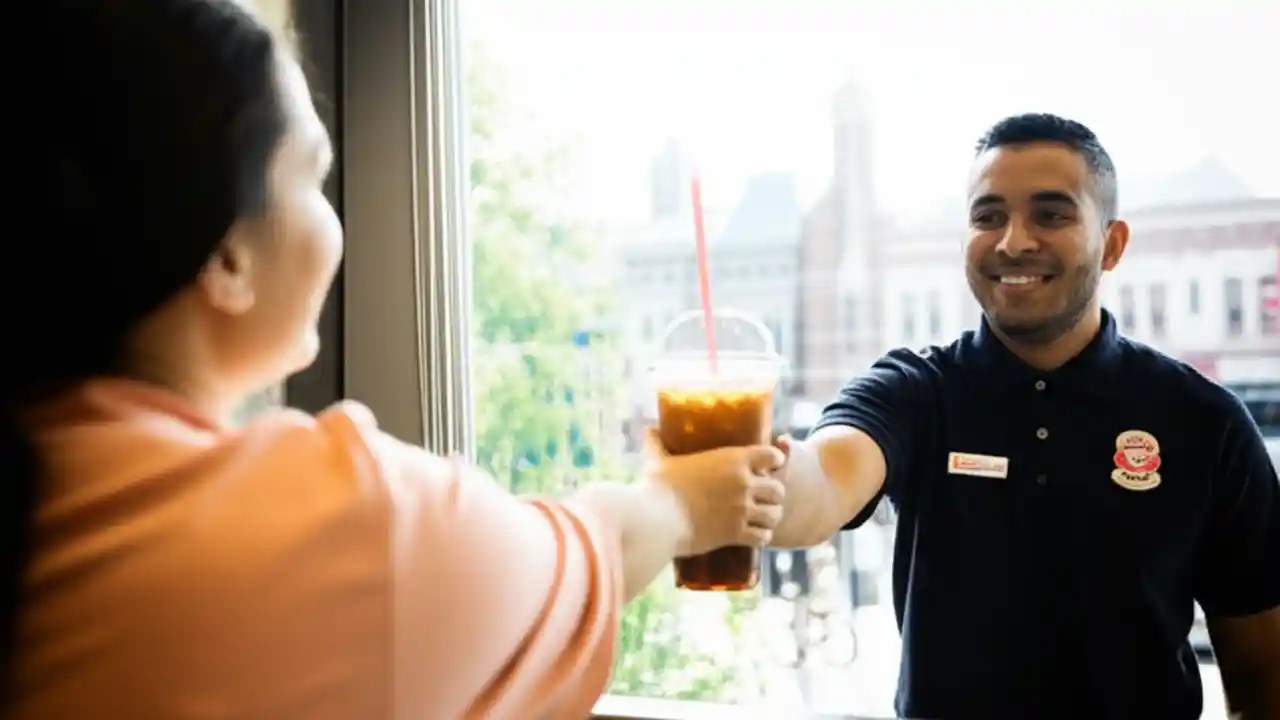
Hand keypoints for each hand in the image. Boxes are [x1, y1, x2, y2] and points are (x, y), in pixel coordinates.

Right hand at [640, 427, 786, 555]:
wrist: (656, 519)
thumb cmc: (657, 486)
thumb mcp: (658, 460)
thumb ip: (657, 444)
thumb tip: (648, 429)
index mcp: (732, 460)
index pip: (771, 456)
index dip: (773, 461)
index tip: (767, 465)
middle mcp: (743, 483)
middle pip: (778, 488)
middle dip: (773, 493)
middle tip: (763, 496)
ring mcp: (742, 510)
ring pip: (775, 514)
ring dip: (770, 516)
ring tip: (762, 518)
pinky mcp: (736, 534)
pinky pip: (763, 537)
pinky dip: (761, 537)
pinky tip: (754, 536)